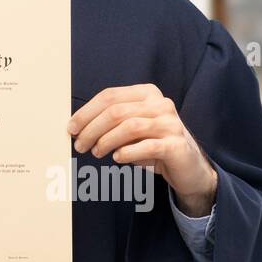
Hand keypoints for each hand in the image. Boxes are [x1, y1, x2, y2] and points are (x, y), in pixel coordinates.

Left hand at [67, 83, 216, 215]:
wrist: (189, 167)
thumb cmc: (154, 145)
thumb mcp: (132, 129)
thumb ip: (111, 123)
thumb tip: (78, 127)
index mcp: (147, 93)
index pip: (110, 96)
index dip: (86, 112)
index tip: (71, 128)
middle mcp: (161, 104)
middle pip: (116, 111)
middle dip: (92, 129)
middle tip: (80, 145)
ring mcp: (171, 124)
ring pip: (129, 127)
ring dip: (106, 141)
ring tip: (97, 153)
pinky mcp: (177, 145)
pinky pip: (146, 146)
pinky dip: (127, 152)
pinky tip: (117, 158)